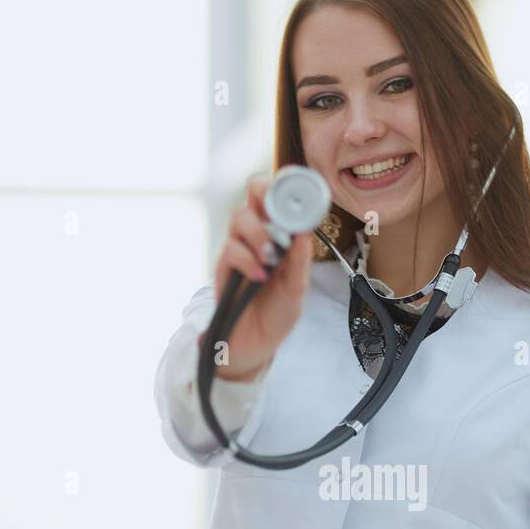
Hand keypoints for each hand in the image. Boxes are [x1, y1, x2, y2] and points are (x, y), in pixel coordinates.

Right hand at [200, 174, 313, 381]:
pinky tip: (260, 277)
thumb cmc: (277, 313)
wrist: (256, 345)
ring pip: (239, 217)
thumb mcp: (297, 287)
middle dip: (266, 192)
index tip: (300, 187)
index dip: (287, 183)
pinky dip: (247, 260)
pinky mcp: (223, 268)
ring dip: (259, 234)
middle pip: (254, 191)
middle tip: (279, 211)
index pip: (279, 195)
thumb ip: (300, 260)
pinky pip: (230, 250)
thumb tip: (305, 230)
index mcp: (279, 233)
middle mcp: (257, 234)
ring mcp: (238, 248)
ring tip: (271, 258)